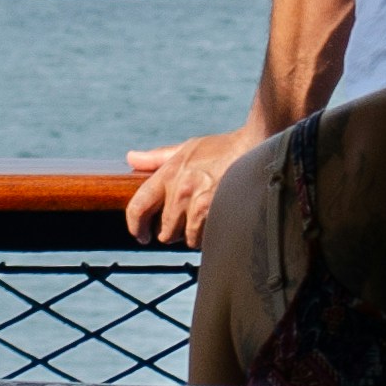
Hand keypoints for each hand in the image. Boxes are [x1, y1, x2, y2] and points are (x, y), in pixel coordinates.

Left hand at [124, 129, 257, 246]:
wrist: (254, 147)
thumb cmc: (221, 149)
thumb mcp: (186, 148)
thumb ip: (157, 158)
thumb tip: (131, 158)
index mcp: (169, 173)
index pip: (138, 206)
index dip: (135, 226)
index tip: (140, 234)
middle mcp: (180, 190)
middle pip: (163, 230)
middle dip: (170, 232)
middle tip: (181, 225)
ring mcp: (198, 203)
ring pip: (184, 237)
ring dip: (191, 235)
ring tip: (202, 220)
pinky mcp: (215, 213)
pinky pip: (202, 238)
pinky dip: (207, 235)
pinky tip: (214, 222)